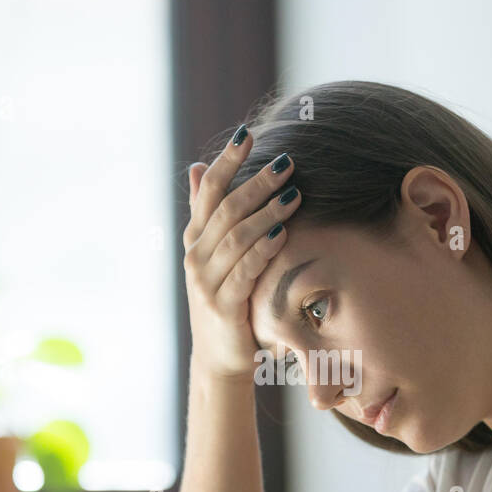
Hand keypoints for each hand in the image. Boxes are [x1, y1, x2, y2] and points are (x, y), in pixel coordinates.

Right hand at [182, 128, 301, 380]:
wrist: (220, 358)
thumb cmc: (226, 300)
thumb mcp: (215, 255)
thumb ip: (208, 213)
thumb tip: (196, 166)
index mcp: (196, 238)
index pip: (209, 190)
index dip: (227, 160)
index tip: (248, 133)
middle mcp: (196, 256)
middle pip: (226, 208)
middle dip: (257, 182)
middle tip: (288, 163)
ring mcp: (206, 282)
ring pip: (236, 237)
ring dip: (267, 213)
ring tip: (295, 195)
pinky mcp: (223, 306)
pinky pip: (244, 270)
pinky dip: (262, 249)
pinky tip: (282, 233)